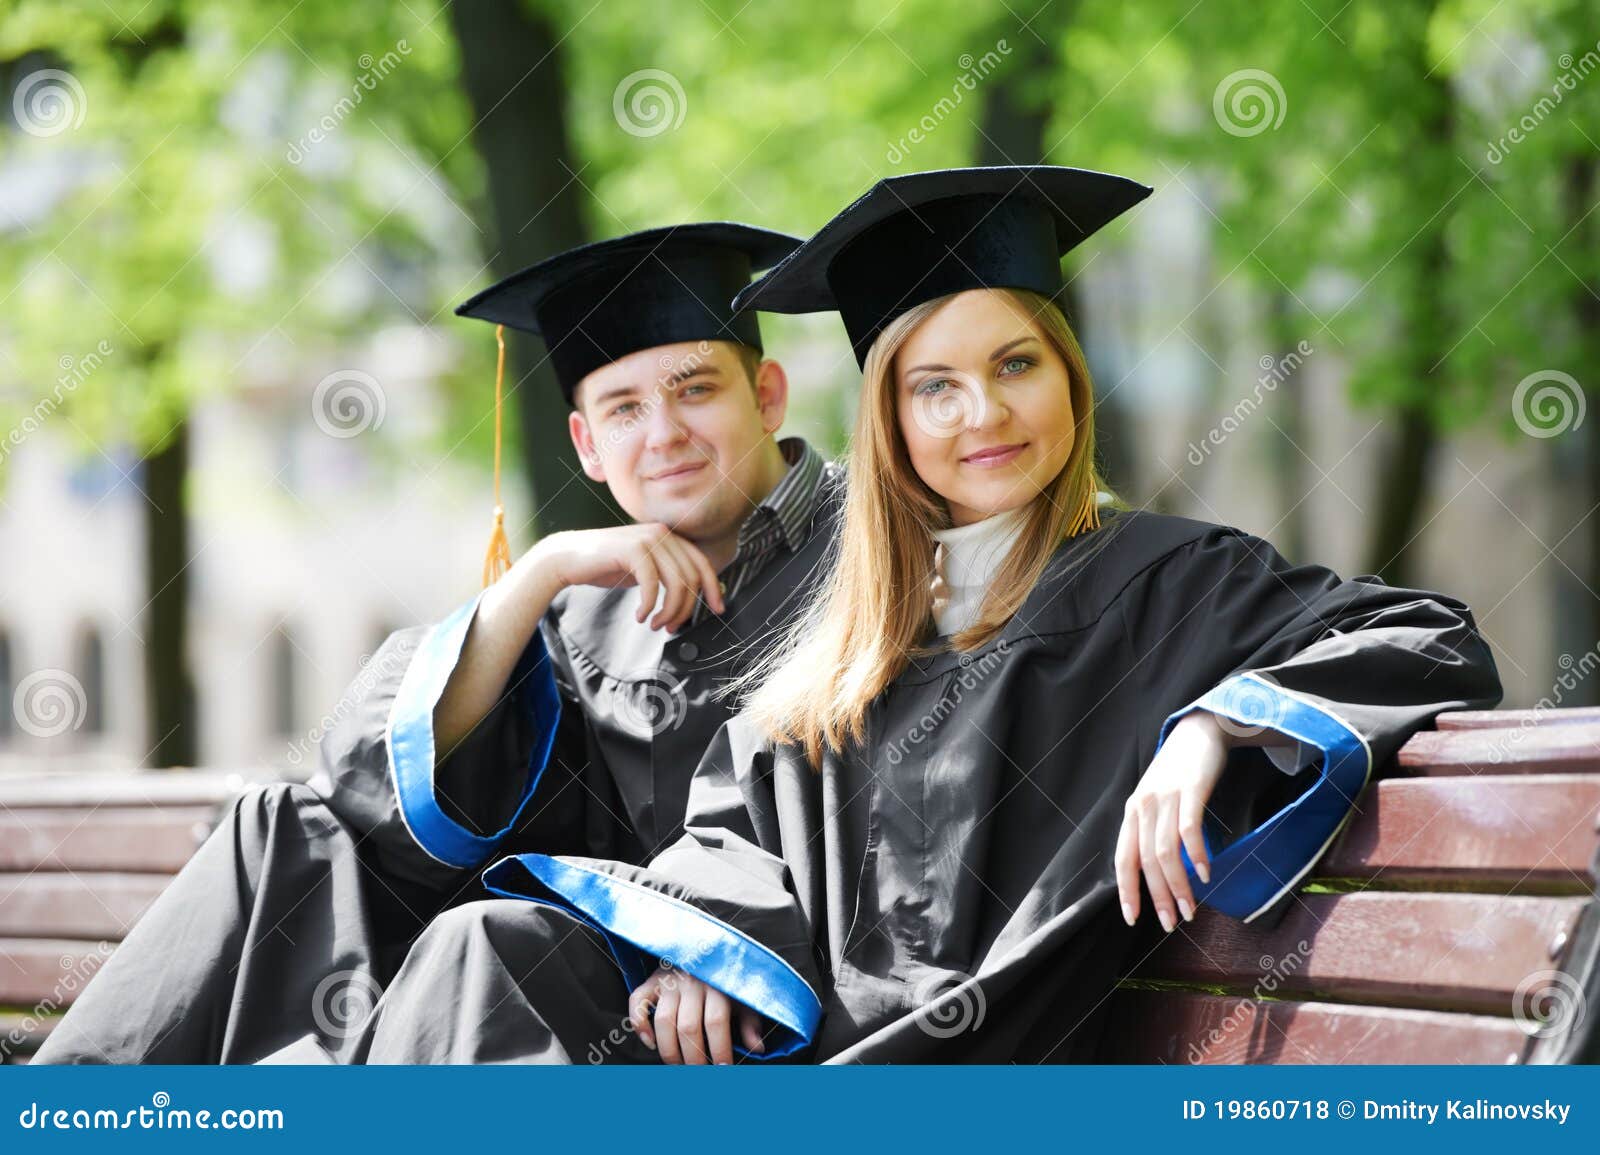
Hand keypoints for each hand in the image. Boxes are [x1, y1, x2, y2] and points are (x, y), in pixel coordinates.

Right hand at [533, 524, 724, 632]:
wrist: (568, 558)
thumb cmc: (605, 566)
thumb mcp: (644, 570)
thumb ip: (667, 575)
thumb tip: (693, 595)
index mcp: (668, 537)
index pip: (702, 563)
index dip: (713, 587)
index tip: (718, 609)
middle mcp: (662, 533)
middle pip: (692, 577)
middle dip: (685, 609)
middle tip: (669, 627)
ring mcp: (648, 538)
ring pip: (677, 583)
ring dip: (668, 612)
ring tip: (654, 624)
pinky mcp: (633, 548)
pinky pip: (653, 585)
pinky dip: (649, 606)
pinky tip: (639, 616)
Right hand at [627, 965, 765, 1064]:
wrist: (703, 950)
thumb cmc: (724, 981)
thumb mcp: (742, 997)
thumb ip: (750, 1022)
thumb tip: (757, 1049)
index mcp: (716, 985)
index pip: (715, 1021)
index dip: (719, 1049)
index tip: (723, 1069)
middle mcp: (691, 982)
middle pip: (688, 1027)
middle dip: (694, 1058)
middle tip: (700, 1073)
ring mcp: (669, 981)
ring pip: (663, 1021)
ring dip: (670, 1051)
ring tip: (679, 1066)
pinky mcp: (651, 981)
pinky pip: (637, 1002)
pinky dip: (640, 1025)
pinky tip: (650, 1043)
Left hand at [1115, 710, 1229, 932]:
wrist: (1200, 729)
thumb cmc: (1178, 770)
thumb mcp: (1156, 799)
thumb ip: (1152, 829)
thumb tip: (1156, 870)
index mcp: (1133, 811)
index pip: (1123, 858)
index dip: (1127, 890)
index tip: (1133, 919)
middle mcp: (1144, 805)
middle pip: (1146, 862)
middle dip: (1158, 897)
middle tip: (1172, 923)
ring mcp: (1167, 797)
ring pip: (1166, 852)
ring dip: (1178, 886)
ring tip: (1190, 909)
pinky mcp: (1191, 790)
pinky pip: (1189, 829)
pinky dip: (1197, 855)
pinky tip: (1206, 874)